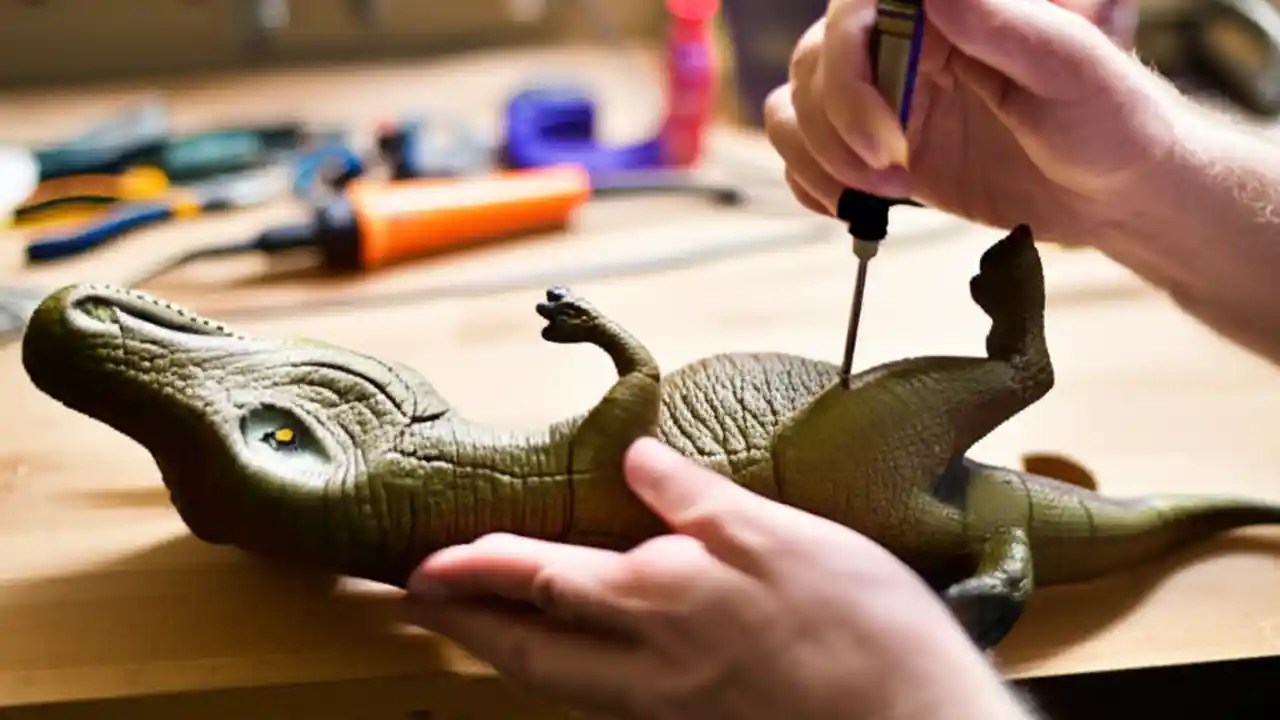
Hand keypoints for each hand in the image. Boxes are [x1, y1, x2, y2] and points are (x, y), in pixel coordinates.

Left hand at [400, 437, 1029, 719]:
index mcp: (660, 601)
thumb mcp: (779, 535)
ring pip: (559, 681)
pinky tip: (574, 654)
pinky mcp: (695, 719)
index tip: (421, 565)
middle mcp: (645, 663)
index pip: (539, 580)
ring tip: (477, 626)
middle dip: (467, 625)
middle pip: (529, 651)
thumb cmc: (858, 626)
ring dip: (506, 651)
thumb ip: (695, 499)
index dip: (474, 570)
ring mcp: (667, 702)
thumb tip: (634, 458)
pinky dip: (563, 670)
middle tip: (420, 602)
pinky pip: (601, 696)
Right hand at [764, 0, 1190, 248]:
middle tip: (896, 169)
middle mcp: (911, 43)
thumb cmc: (1114, 122)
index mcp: (953, 8)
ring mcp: (890, 96)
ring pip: (796, 103)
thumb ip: (1009, 25)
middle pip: (814, 59)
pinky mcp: (878, 147)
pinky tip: (853, 202)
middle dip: (837, 124)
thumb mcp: (1076, 70)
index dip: (849, 70)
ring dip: (819, 154)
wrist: (1115, 196)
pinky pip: (803, 150)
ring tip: (885, 189)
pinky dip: (809, 179)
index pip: (856, 11)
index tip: (888, 131)